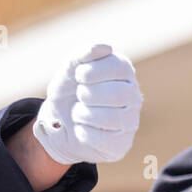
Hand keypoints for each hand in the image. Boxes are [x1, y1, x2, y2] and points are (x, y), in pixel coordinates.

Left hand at [33, 44, 141, 164]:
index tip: (78, 75)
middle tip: (79, 95)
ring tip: (78, 112)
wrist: (58, 122)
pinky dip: (83, 133)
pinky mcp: (121, 144)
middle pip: (118, 94)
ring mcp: (130, 122)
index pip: (119, 67)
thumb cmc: (68, 91)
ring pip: (111, 118)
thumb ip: (82, 54)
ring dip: (83, 114)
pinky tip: (81, 128)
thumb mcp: (68, 70)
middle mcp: (133, 96)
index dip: (92, 71)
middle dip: (88, 94)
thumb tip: (104, 47)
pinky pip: (103, 140)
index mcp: (124, 72)